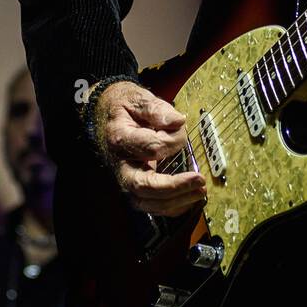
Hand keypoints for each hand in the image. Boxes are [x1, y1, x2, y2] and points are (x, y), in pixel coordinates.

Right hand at [89, 80, 206, 217]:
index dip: (172, 141)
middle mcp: (121, 163)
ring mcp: (126, 177)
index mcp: (120, 138)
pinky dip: (171, 208)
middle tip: (199, 180)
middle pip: (143, 186)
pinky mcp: (135, 186)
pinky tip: (189, 199)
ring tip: (199, 191)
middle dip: (173, 187)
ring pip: (146, 202)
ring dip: (175, 201)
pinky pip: (150, 205)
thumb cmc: (124, 107)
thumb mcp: (137, 99)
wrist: (106, 115)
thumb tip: (177, 121)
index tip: (183, 128)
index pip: (150, 148)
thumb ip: (156, 109)